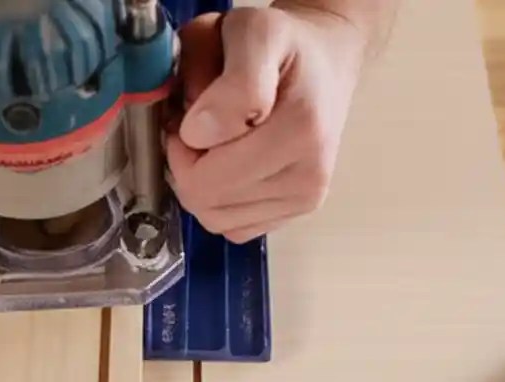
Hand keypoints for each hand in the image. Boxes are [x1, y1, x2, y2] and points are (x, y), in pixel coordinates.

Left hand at [167, 5, 367, 242]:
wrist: (324, 65)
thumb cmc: (283, 47)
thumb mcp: (254, 32)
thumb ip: (232, 82)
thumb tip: (199, 134)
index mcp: (299, 128)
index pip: (204, 174)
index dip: (180, 141)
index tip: (192, 108)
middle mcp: (309, 172)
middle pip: (206, 200)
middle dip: (186, 164)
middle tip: (196, 127)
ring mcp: (305, 198)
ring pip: (216, 218)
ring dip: (202, 184)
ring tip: (217, 144)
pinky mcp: (298, 212)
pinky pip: (234, 228)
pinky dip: (221, 202)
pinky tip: (231, 166)